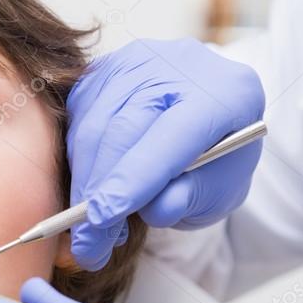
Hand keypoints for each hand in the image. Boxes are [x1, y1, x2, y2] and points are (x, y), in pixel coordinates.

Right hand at [67, 38, 263, 269]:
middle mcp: (179, 66)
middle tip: (88, 242)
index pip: (170, 138)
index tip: (101, 220)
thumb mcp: (219, 192)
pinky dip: (78, 158)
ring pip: (93, 124)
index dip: (131, 180)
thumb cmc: (219, 158)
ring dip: (84, 179)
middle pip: (122, 128)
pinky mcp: (106, 67)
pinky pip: (78, 116)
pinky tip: (91, 185)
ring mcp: (138, 60)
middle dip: (97, 190)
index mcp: (224, 95)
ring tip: (93, 223)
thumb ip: (189, 200)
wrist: (209, 116)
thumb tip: (148, 210)